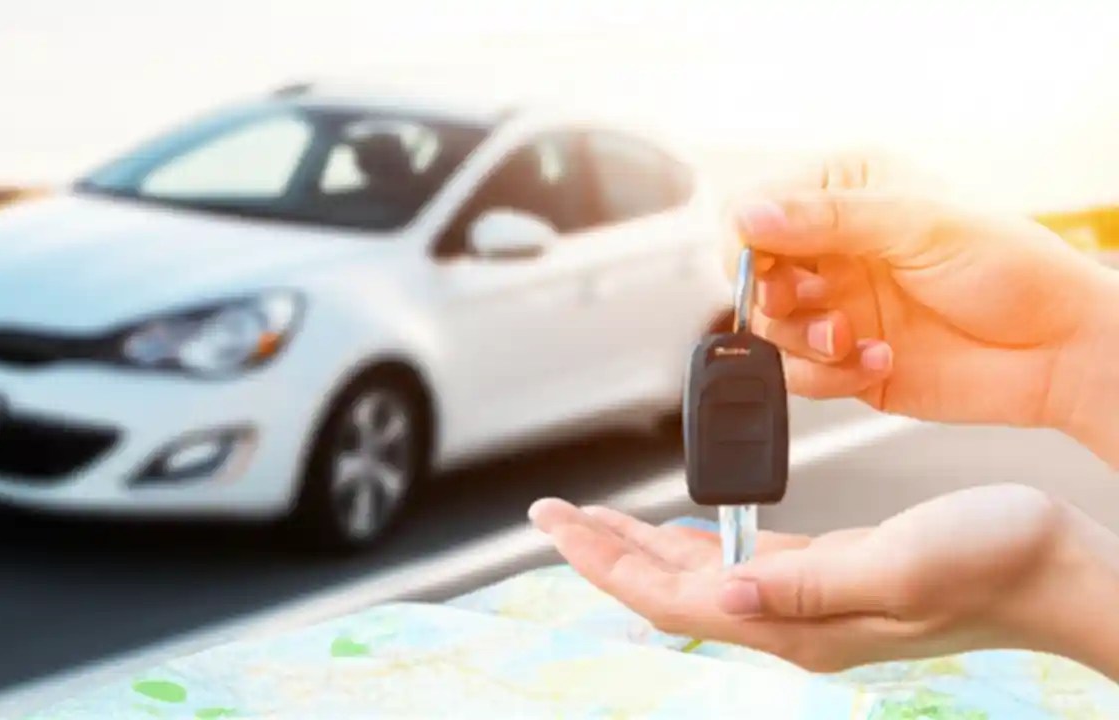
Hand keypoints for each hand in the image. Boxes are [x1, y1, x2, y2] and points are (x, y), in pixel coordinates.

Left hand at [529, 485, 1118, 676]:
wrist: (1056, 572)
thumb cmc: (996, 561)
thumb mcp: (902, 562)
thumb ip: (809, 583)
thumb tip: (722, 594)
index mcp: (798, 621)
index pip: (671, 599)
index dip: (605, 563)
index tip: (555, 525)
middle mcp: (790, 618)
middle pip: (667, 589)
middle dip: (602, 551)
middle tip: (548, 513)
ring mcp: (806, 601)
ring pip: (693, 576)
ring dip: (636, 547)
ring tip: (587, 520)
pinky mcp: (825, 576)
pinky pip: (733, 564)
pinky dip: (689, 544)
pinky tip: (669, 533)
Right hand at [729, 156, 1117, 440]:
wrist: (1059, 352)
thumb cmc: (1016, 271)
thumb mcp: (919, 224)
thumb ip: (827, 219)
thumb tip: (751, 218)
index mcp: (847, 193)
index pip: (756, 208)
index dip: (747, 240)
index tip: (764, 265)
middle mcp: (833, 250)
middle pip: (749, 274)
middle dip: (774, 296)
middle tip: (814, 301)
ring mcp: (835, 306)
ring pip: (767, 329)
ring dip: (804, 340)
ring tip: (851, 337)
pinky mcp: (842, 360)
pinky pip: (798, 374)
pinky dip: (830, 375)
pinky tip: (878, 359)